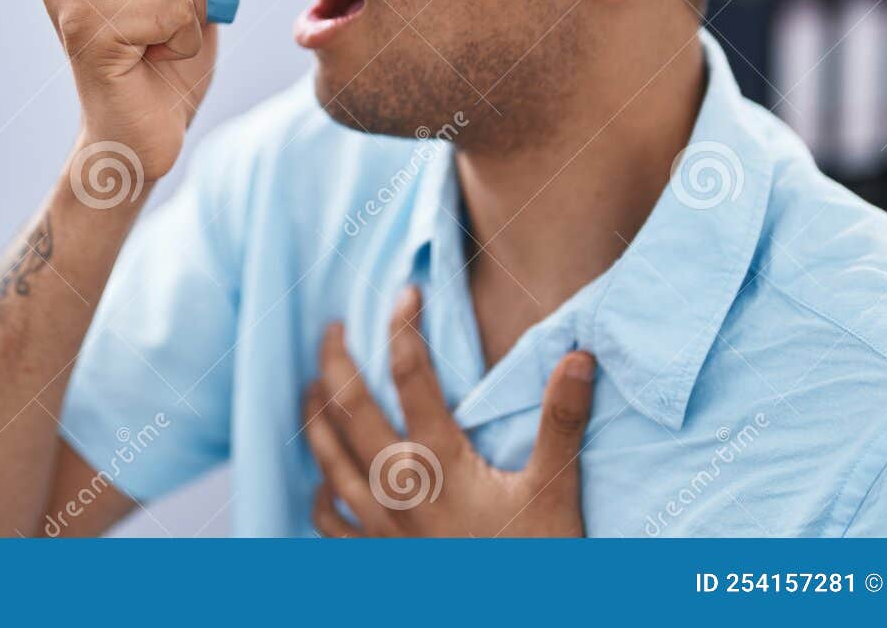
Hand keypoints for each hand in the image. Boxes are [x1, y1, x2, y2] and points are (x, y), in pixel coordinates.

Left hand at [302, 286, 595, 536]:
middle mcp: (398, 489)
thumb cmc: (536, 563)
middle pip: (347, 409)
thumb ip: (561, 423)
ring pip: (326, 459)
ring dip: (314, 417)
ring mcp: (379, 528)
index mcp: (438, 463)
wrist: (514, 627)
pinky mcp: (374, 561)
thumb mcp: (557, 493)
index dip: (403, 326)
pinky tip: (321, 481)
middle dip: (334, 361)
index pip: (410, 375)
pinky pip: (329, 522)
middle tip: (330, 325)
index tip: (405, 291)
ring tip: (308, 385)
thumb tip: (578, 356)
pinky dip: (319, 494)